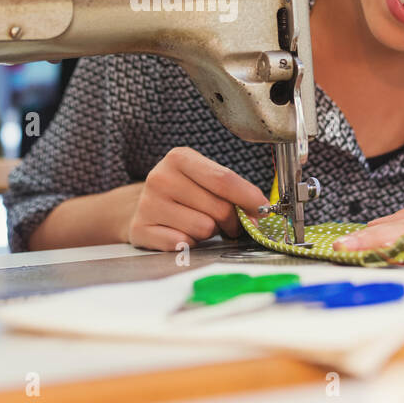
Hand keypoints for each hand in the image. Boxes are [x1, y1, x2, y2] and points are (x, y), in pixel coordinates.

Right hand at [126, 146, 267, 250]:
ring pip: (203, 229)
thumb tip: (259, 210)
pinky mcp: (140, 229)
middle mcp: (160, 178)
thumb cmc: (182, 192)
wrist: (140, 206)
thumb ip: (231, 189)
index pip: (224, 180)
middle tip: (227, 222)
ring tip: (197, 224)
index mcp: (179, 158)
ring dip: (208, 232)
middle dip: (231, 221)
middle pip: (218, 208)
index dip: (249, 198)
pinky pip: (183, 244)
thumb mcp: (203, 177)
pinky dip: (189, 244)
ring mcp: (148, 204)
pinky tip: (181, 233)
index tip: (263, 210)